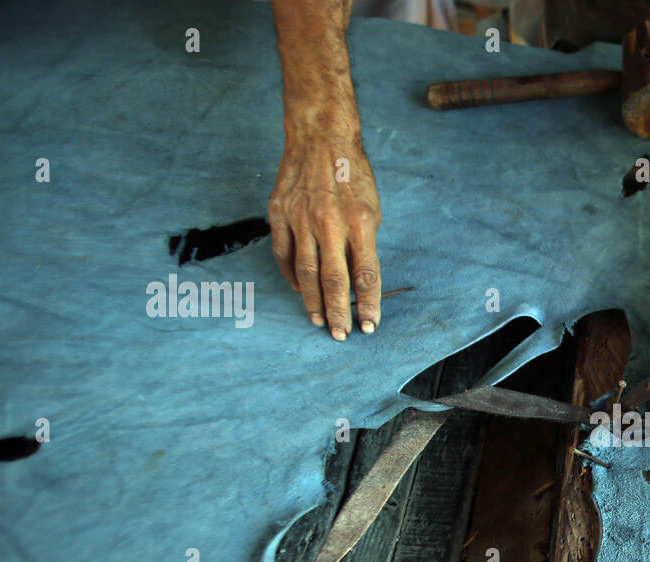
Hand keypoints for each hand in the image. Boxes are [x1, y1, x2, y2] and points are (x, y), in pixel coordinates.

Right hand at [268, 135, 381, 340]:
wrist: (320, 138)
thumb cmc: (352, 176)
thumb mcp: (371, 209)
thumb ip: (364, 245)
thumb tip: (360, 283)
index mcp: (359, 222)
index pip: (365, 274)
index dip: (369, 304)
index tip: (369, 326)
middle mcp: (329, 222)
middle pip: (334, 280)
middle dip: (339, 313)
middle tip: (340, 335)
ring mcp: (300, 218)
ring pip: (305, 272)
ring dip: (313, 301)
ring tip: (319, 322)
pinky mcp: (278, 213)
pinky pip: (284, 254)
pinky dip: (291, 277)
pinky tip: (300, 291)